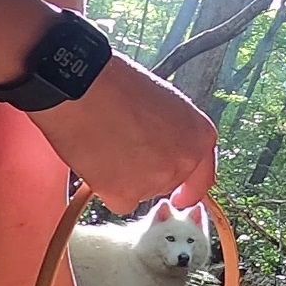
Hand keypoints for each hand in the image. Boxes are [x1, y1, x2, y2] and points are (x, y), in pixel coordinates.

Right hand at [29, 55, 217, 213]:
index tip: (181, 197)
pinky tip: (97, 163)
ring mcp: (156, 182)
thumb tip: (163, 147)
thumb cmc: (118, 84)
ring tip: (107, 146)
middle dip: (148, 173)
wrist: (82, 88)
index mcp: (199, 136)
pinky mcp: (126, 195)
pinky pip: (119, 201)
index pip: (202, 175)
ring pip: (142, 191)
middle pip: (167, 183)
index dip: (190, 188)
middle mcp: (184, 162)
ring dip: (126, 179)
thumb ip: (173, 133)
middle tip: (123, 149)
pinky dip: (107, 189)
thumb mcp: (164, 103)